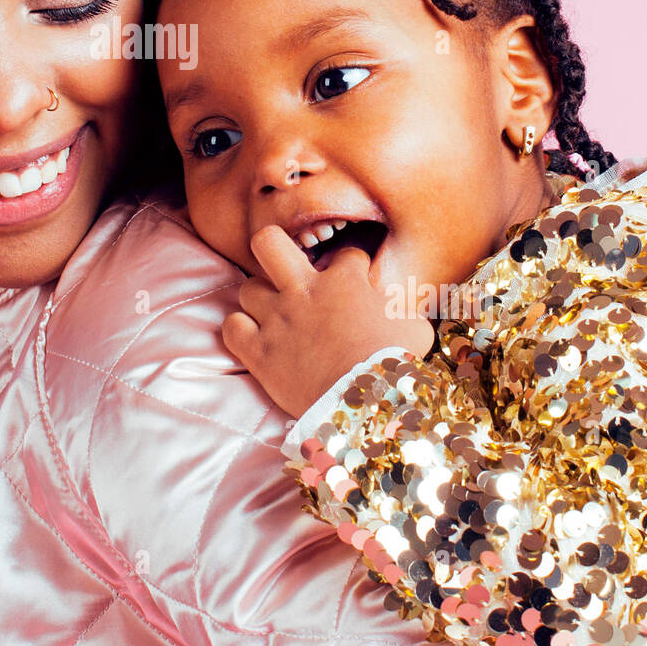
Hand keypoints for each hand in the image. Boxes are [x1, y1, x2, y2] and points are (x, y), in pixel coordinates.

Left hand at [222, 225, 434, 417]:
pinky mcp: (259, 351)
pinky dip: (239, 332)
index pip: (345, 254)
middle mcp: (304, 291)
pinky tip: (253, 339)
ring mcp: (278, 319)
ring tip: (273, 315)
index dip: (349, 267)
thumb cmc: (396, 365)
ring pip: (248, 289)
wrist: (366, 403)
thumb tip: (399, 308)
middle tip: (284, 269)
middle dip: (273, 249)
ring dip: (259, 301)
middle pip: (268, 242)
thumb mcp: (415, 328)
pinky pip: (231, 327)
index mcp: (345, 281)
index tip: (352, 282)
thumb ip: (402, 309)